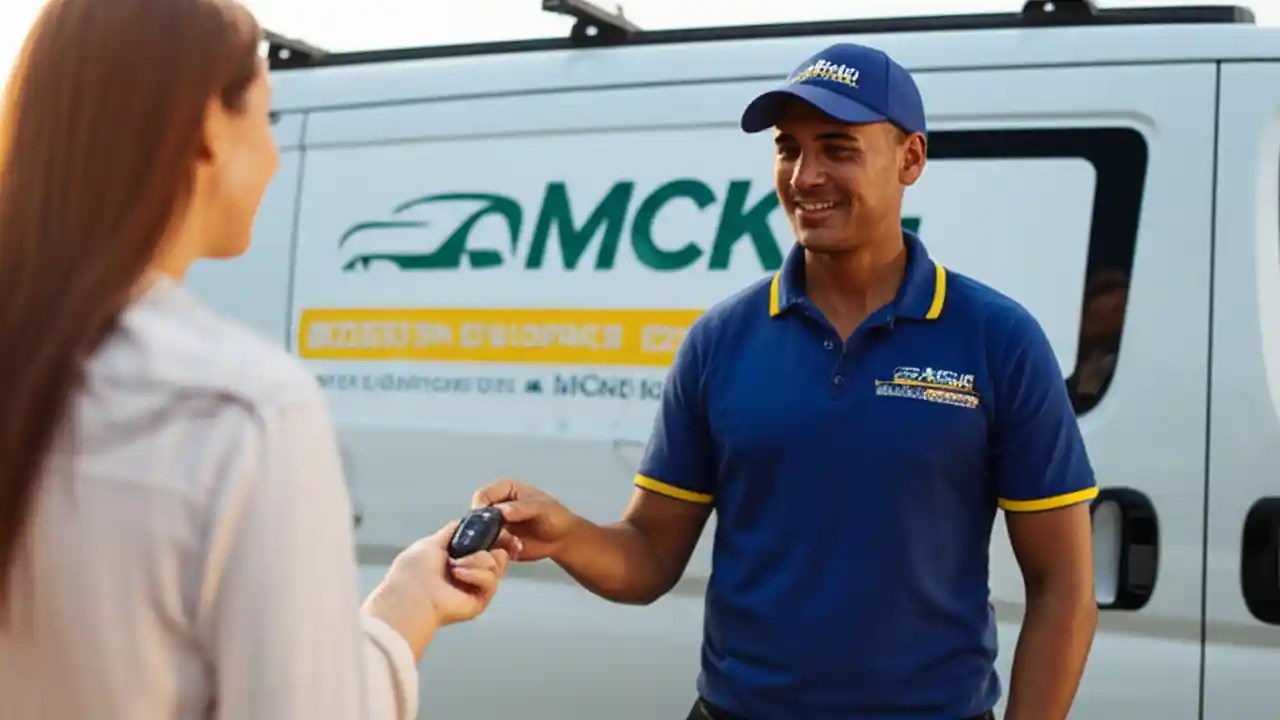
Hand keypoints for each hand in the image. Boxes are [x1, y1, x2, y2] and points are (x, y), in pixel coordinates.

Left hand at [362, 521, 515, 659]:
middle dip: (494, 548)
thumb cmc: (413, 572)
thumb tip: (466, 521)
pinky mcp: (480, 600)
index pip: (485, 545)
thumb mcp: (433, 541)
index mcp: (456, 559)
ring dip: (477, 561)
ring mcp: (474, 587)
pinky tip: (459, 575)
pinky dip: (476, 575)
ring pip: (495, 565)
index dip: (495, 536)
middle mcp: (468, 573)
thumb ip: (452, 531)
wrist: (412, 596)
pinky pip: (491, 582)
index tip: (500, 529)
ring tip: (456, 567)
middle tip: (480, 547)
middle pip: (498, 555)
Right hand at [471, 478, 580, 562]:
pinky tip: (516, 549)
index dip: (481, 508)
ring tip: (514, 542)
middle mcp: (495, 507)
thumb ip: (522, 508)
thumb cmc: (555, 516)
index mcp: (503, 489)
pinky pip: (489, 549)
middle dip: (485, 529)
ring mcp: (494, 526)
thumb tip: (502, 511)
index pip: (482, 496)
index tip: (488, 521)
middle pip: (475, 517)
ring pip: (479, 535)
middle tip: (502, 536)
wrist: (563, 539)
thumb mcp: (542, 508)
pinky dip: (499, 552)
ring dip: (494, 542)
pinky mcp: (497, 544)